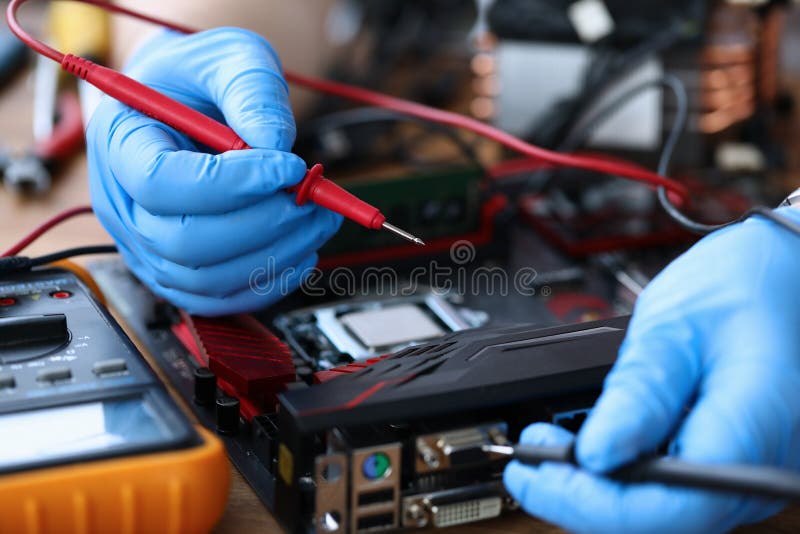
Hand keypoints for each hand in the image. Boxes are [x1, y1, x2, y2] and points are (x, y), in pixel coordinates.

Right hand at [87, 28, 340, 315]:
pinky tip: (300, 252)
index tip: (290, 167)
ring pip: (204, 278)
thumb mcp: (229, 56)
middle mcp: (123, 203)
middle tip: (313, 200)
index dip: (231, 183)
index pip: (160, 182)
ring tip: (318, 219)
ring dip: (274, 255)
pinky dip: (266, 284)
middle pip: (182, 241)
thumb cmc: (201, 79)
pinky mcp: (176, 271)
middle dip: (262, 224)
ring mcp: (146, 245)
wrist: (190, 104)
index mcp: (120, 142)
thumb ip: (251, 89)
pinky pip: (216, 298)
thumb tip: (275, 144)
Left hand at [505, 208, 799, 532]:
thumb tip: (594, 454)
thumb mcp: (674, 327)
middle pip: (661, 519)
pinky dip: (625, 478)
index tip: (534, 470)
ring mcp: (750, 472)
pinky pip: (674, 490)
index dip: (589, 501)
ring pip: (664, 511)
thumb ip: (636, 394)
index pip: (667, 506)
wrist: (783, 274)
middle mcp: (760, 468)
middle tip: (528, 457)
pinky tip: (592, 451)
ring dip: (600, 491)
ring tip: (549, 450)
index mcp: (754, 429)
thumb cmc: (743, 287)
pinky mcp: (734, 464)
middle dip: (583, 498)